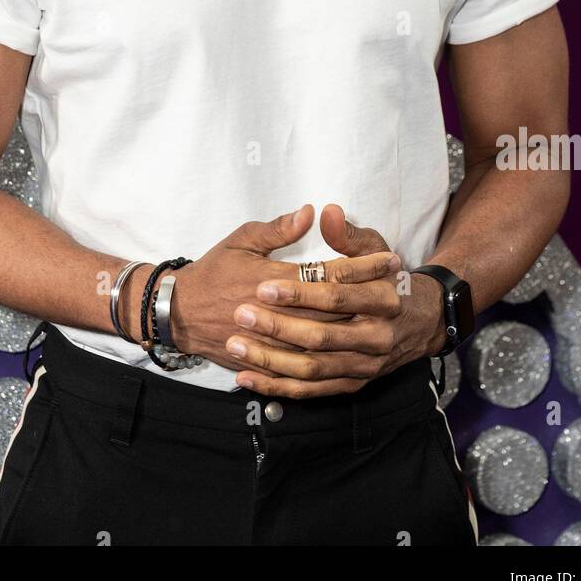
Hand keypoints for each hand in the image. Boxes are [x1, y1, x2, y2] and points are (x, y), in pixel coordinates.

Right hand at [139, 204, 400, 377]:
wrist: (179, 313)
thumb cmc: (213, 271)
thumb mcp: (241, 240)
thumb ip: (278, 230)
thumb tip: (312, 212)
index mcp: (272, 279)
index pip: (328, 273)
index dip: (362, 266)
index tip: (390, 259)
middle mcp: (277, 313)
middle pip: (335, 309)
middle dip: (370, 296)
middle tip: (401, 287)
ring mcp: (272, 343)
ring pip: (325, 340)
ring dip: (357, 326)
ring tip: (385, 317)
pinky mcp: (266, 363)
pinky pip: (304, 369)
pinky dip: (332, 360)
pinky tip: (353, 353)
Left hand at [227, 203, 445, 396]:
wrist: (422, 322)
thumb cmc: (388, 279)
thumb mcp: (376, 249)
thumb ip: (348, 234)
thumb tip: (325, 212)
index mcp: (383, 299)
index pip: (336, 296)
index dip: (299, 292)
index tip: (263, 286)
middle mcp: (377, 337)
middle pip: (320, 336)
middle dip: (277, 326)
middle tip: (241, 314)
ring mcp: (364, 365)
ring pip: (311, 368)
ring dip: (270, 360)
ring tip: (236, 344)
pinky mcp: (352, 384)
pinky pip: (310, 391)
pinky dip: (277, 387)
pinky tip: (246, 376)